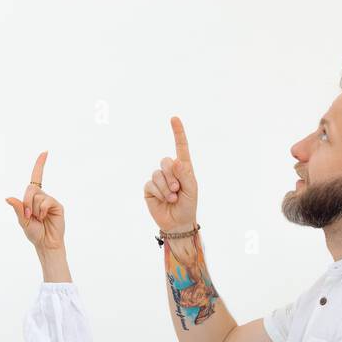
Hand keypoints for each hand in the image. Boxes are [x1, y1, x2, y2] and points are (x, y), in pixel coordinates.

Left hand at [6, 150, 64, 253]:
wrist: (46, 243)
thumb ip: (17, 208)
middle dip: (26, 202)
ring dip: (34, 209)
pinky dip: (41, 210)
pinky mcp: (57, 205)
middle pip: (30, 189)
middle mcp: (42, 196)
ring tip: (38, 219)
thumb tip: (8, 198)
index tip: (45, 152)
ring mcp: (50, 201)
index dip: (40, 165)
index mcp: (33, 198)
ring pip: (37, 196)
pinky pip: (46, 201)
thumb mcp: (22, 221)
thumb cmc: (35, 233)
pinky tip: (44, 217)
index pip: (36, 177)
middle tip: (29, 216)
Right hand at [143, 116, 197, 232]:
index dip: (178, 133)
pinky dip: (159, 192)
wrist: (178, 222)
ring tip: (173, 197)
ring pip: (158, 174)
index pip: (180, 147)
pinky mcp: (149, 189)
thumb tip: (174, 160)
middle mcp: (169, 171)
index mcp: (183, 168)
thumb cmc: (188, 205)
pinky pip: (151, 184)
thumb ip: (185, 174)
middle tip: (177, 189)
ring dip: (167, 187)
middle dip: (172, 176)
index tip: (174, 119)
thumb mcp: (192, 189)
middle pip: (165, 160)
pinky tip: (164, 200)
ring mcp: (158, 179)